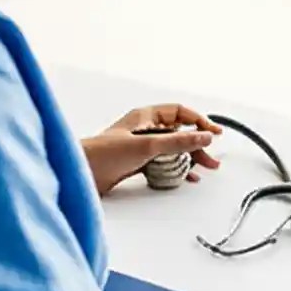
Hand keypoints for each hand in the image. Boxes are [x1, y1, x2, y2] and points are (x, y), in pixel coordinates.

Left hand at [81, 104, 222, 195]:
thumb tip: (203, 137)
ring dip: (188, 159)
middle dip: (196, 145)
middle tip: (211, 158)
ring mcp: (140, 147)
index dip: (199, 121)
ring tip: (203, 170)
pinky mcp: (136, 163)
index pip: (180, 113)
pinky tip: (184, 176)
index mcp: (145, 116)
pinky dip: (175, 169)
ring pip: (171, 150)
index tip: (213, 133)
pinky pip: (162, 163)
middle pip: (178, 133)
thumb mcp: (147, 145)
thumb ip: (178, 141)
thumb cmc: (101, 154)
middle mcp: (144, 129)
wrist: (78, 175)